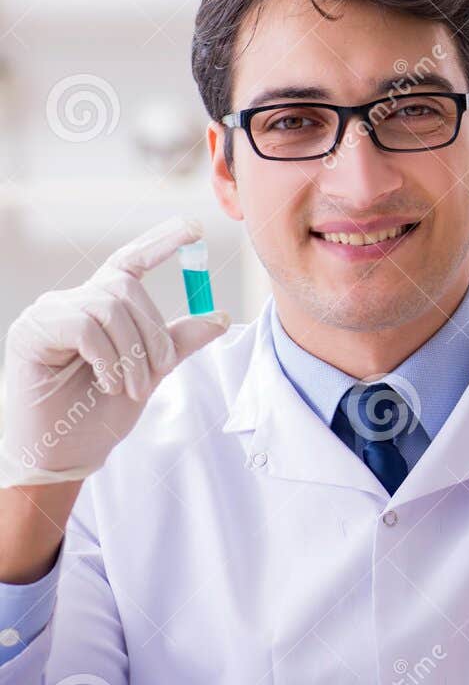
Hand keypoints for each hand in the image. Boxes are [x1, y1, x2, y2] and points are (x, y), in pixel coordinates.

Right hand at [0, 216, 229, 487]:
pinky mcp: (31, 329)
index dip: (161, 241)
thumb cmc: (97, 416)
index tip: (195, 228)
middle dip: (152, 332)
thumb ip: (177, 343)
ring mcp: (49, 311)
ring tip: (129, 387)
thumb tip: (221, 316)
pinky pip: (84, 325)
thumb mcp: (149, 374)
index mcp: (102, 308)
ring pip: (109, 307)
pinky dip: (105, 357)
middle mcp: (74, 301)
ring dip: (131, 353)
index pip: (130, 261)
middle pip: (126, 286)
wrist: (62, 456)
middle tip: (157, 373)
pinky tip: (106, 383)